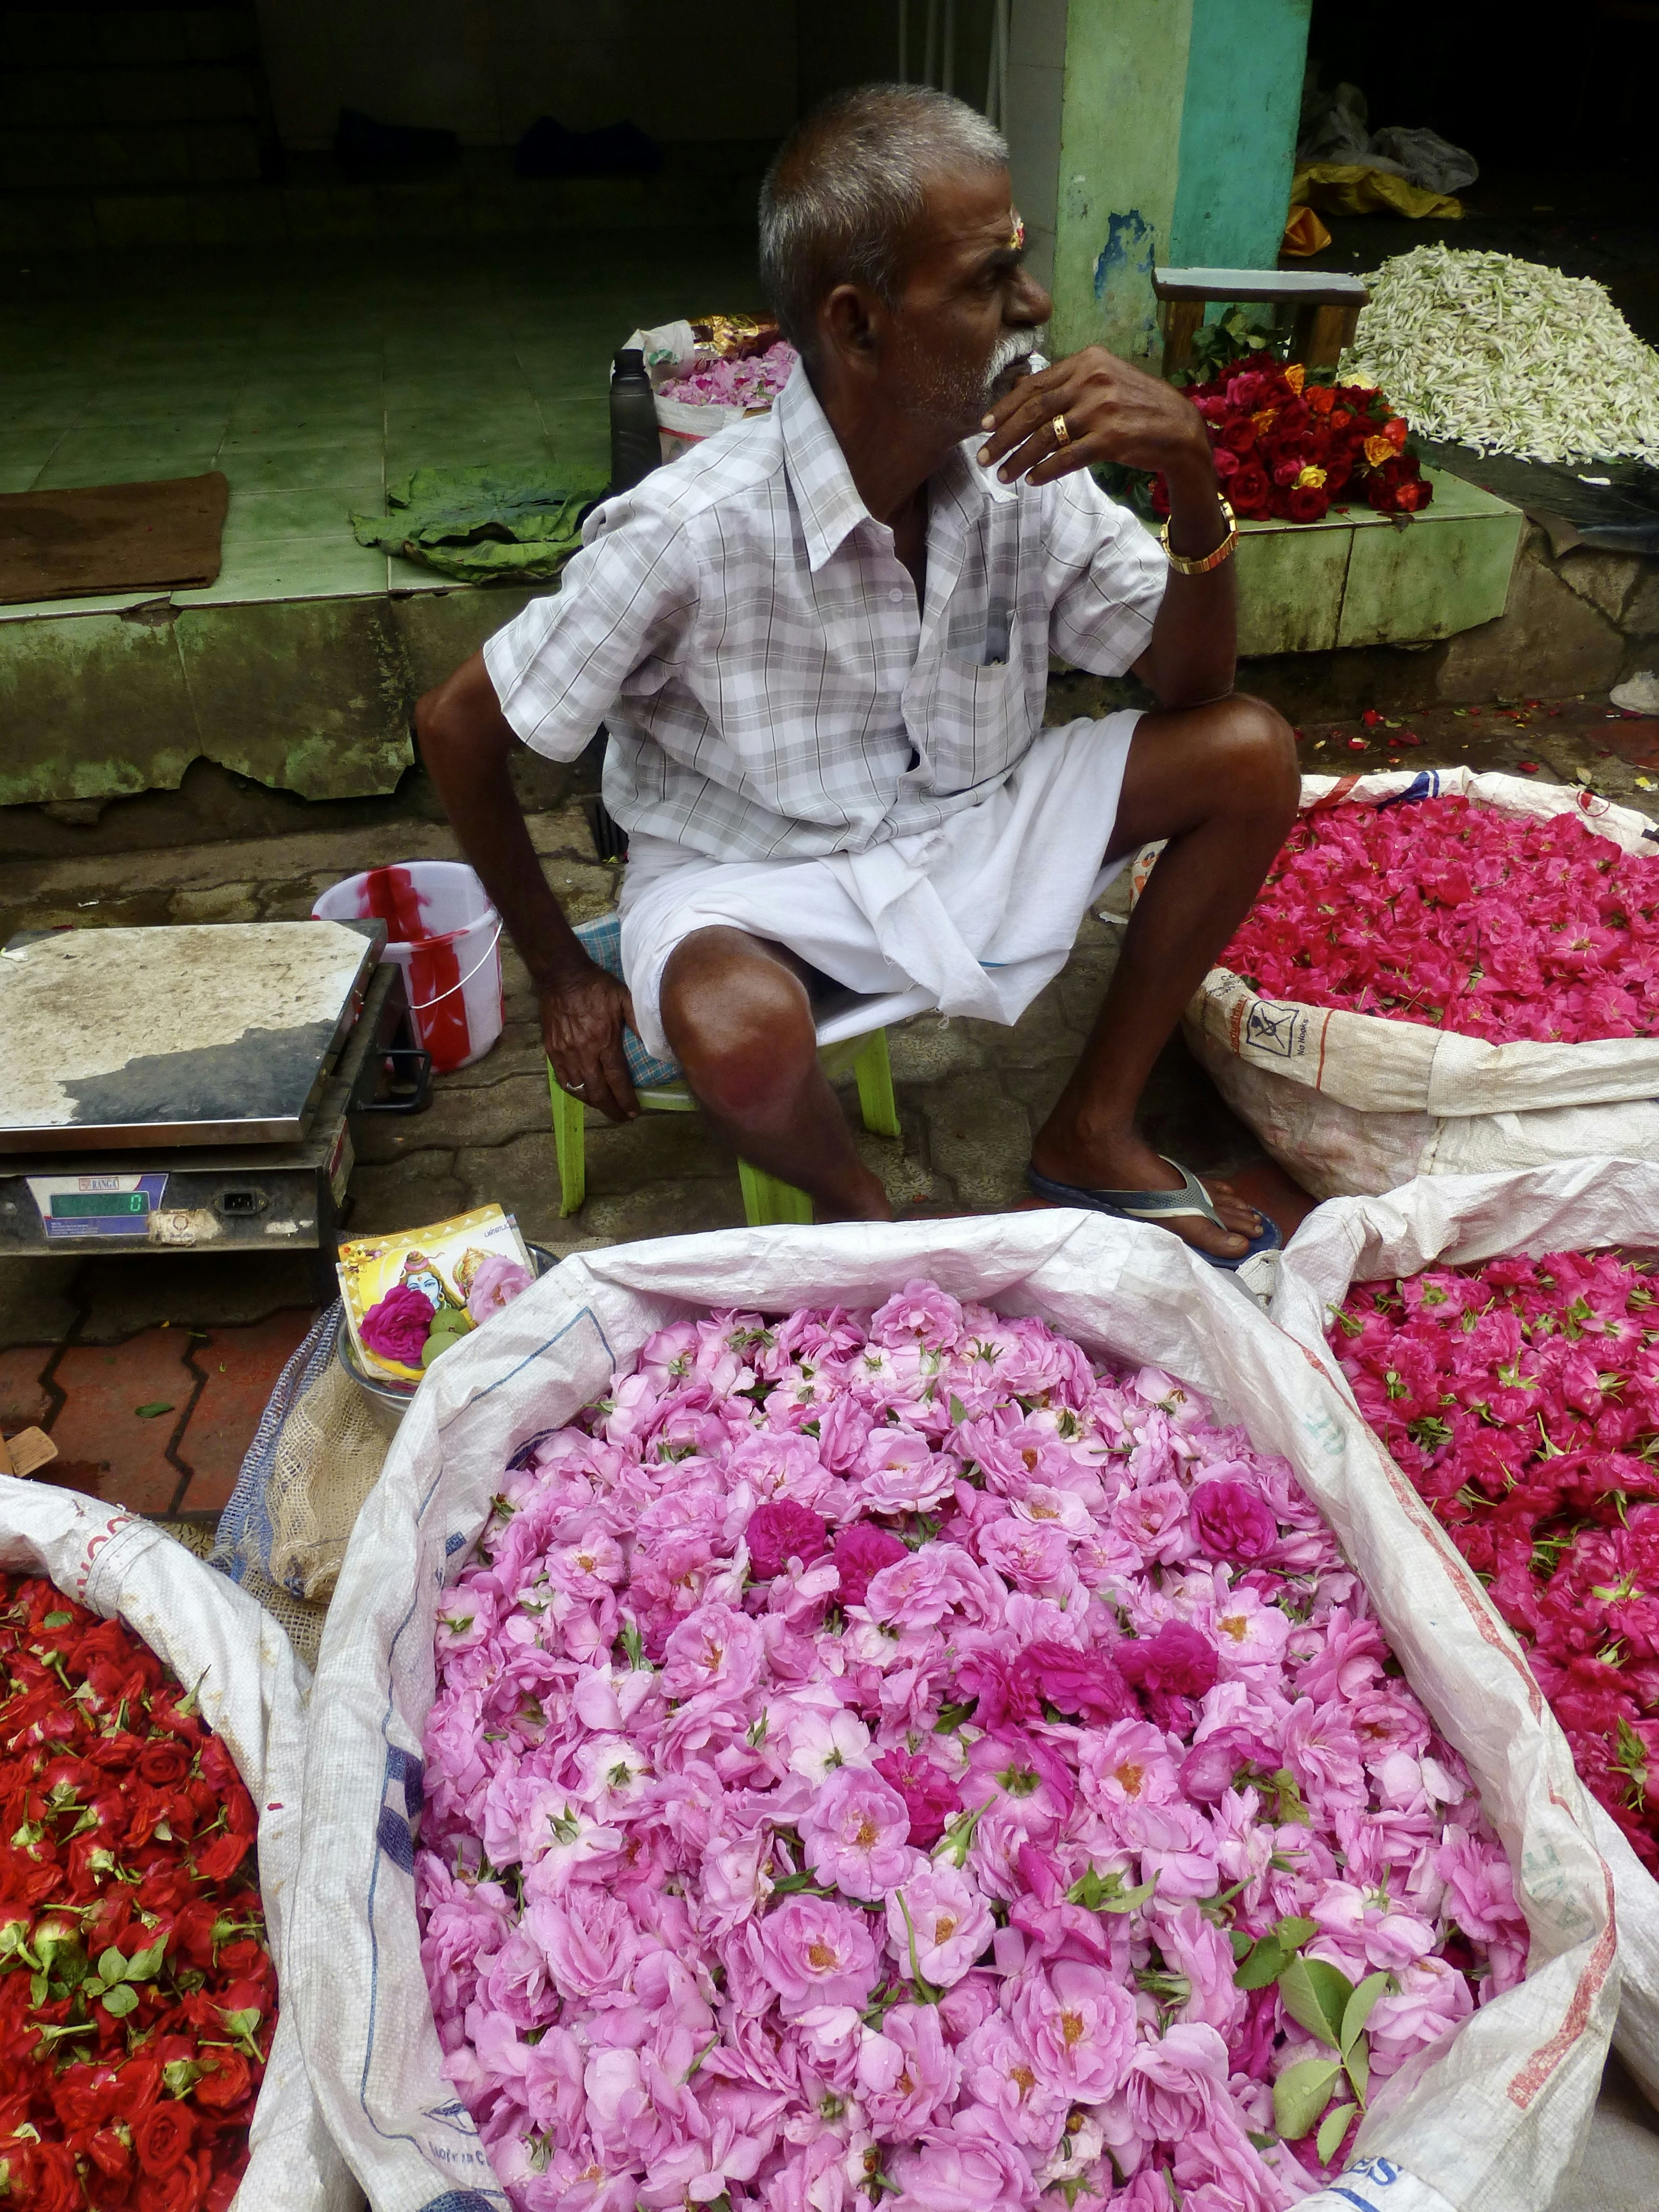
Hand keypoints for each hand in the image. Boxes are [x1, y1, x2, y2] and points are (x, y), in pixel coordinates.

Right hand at [541, 959, 639, 1121]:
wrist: (561, 976)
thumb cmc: (596, 986)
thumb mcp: (624, 998)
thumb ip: (639, 1022)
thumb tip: (654, 1045)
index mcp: (603, 1041)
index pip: (617, 1080)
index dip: (626, 1100)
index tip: (634, 1112)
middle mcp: (583, 1052)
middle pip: (598, 1092)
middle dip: (611, 1109)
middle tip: (622, 1117)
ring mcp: (565, 1054)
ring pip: (579, 1090)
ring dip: (594, 1103)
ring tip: (606, 1107)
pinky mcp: (551, 1051)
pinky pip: (563, 1080)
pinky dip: (575, 1092)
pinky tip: (584, 1094)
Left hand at [978, 346, 1212, 488]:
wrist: (1181, 430)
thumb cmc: (1139, 408)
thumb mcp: (1106, 382)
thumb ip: (1071, 384)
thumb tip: (1025, 394)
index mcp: (1089, 361)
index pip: (1035, 384)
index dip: (1005, 407)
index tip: (984, 425)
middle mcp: (1093, 380)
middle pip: (1034, 410)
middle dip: (1004, 436)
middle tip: (984, 456)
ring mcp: (1102, 409)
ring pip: (1046, 436)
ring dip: (1019, 458)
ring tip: (1004, 474)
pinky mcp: (1111, 438)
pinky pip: (1067, 457)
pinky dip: (1045, 470)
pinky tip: (1032, 479)